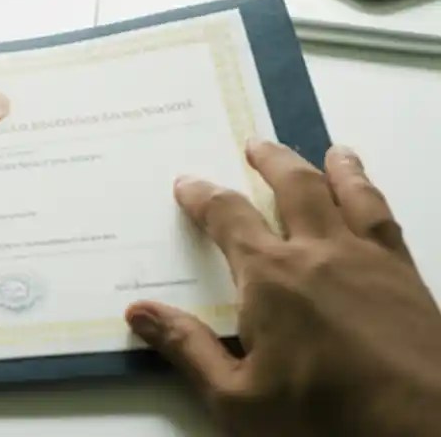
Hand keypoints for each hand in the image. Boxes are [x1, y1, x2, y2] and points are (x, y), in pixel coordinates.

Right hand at [126, 141, 440, 436]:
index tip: (188, 184)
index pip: (228, 218)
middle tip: (255, 144)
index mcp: (271, 278)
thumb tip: (139, 312)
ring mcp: (372, 262)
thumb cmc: (327, 420)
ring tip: (332, 151)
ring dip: (335, 168)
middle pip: (295, 188)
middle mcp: (321, 254)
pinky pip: (388, 222)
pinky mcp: (410, 280)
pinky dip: (375, 198)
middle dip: (271, 163)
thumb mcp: (238, 401)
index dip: (203, 197)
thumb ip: (188, 349)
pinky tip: (373, 202)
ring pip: (351, 195)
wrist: (426, 433)